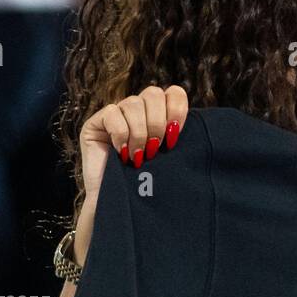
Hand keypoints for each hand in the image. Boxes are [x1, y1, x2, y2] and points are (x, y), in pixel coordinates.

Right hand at [75, 84, 188, 263]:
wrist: (120, 204)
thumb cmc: (148, 182)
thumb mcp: (170, 156)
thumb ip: (179, 135)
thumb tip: (202, 126)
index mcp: (158, 113)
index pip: (173, 91)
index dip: (177, 109)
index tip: (176, 134)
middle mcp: (137, 109)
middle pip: (153, 93)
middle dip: (158, 122)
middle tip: (157, 149)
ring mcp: (115, 114)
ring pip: (133, 103)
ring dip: (140, 132)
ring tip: (140, 155)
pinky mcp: (95, 123)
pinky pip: (113, 113)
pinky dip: (121, 134)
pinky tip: (122, 152)